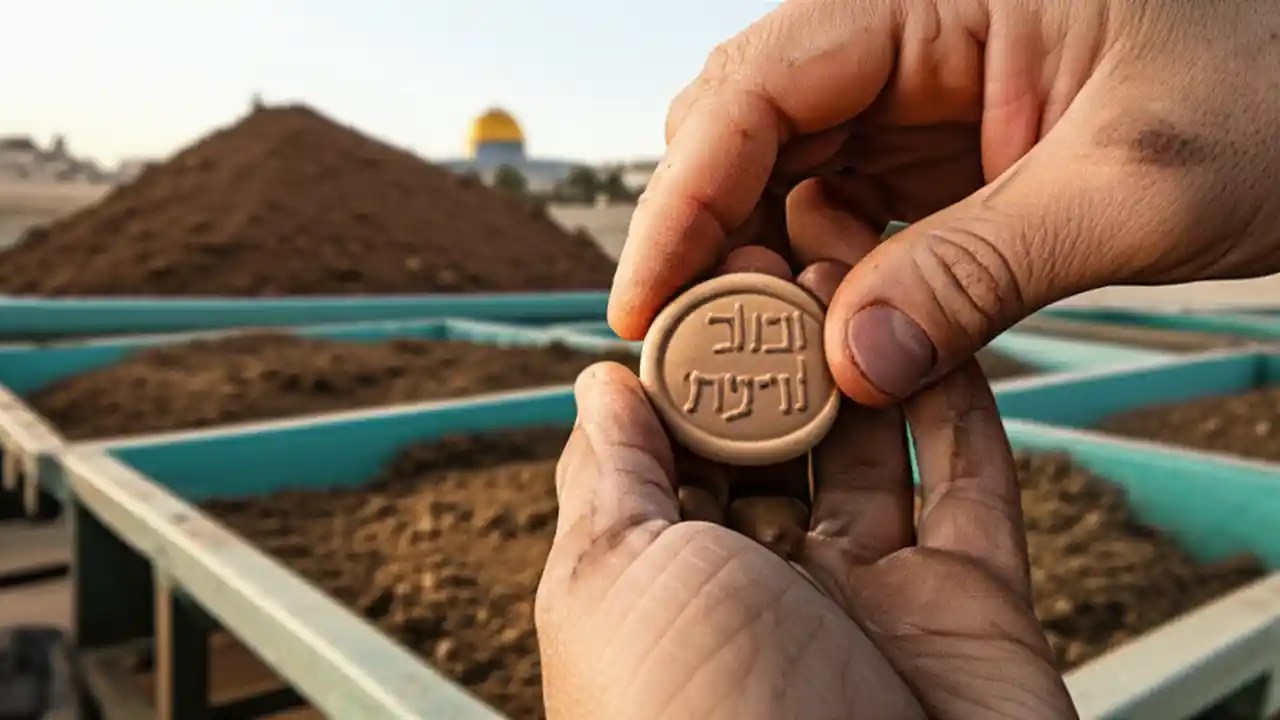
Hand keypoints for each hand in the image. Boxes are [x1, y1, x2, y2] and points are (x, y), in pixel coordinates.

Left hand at [537, 250, 1077, 718]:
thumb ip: (609, 477)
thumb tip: (598, 382)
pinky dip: (965, 404)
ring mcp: (875, 596)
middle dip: (786, 340)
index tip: (712, 260)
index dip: (697, 352)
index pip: (684, 441)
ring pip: (879, 445)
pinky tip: (944, 325)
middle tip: (795, 237)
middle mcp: (772, 587)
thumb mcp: (611, 577)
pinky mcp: (972, 610)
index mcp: (674, 580)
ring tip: (863, 254)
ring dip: (869, 352)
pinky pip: (975, 489)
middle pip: (785, 434)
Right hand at [608, 0, 1279, 404]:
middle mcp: (908, 36)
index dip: (682, 198)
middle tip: (707, 350)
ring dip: (764, 268)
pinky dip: (826, 277)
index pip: (759, 87)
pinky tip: (839, 330)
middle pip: (745, 130)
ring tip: (778, 356)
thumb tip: (848, 364)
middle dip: (711, 239)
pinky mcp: (943, 152)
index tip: (647, 306)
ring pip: (784, 176)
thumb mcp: (1136, 186)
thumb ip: (983, 271)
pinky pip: (847, 211)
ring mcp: (921, 95)